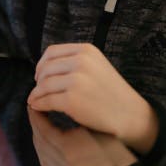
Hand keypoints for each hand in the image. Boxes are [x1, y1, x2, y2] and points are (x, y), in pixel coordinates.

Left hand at [27, 43, 158, 153]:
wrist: (131, 115)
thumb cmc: (111, 92)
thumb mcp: (96, 66)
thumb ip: (74, 61)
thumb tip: (43, 67)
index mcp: (86, 51)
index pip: (52, 52)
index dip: (41, 64)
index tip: (39, 75)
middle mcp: (81, 62)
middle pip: (46, 68)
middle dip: (38, 80)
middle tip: (38, 90)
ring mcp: (76, 81)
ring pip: (44, 85)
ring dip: (36, 94)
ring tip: (35, 100)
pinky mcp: (72, 100)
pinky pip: (46, 100)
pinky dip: (39, 104)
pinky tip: (37, 107)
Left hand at [28, 105, 115, 165]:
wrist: (126, 162)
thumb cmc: (110, 137)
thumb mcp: (91, 123)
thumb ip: (69, 116)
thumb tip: (46, 104)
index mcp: (73, 150)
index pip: (46, 132)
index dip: (37, 117)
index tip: (34, 105)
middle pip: (42, 143)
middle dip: (35, 125)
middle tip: (33, 111)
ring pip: (42, 153)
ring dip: (37, 136)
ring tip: (37, 122)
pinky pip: (47, 163)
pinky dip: (42, 149)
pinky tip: (43, 138)